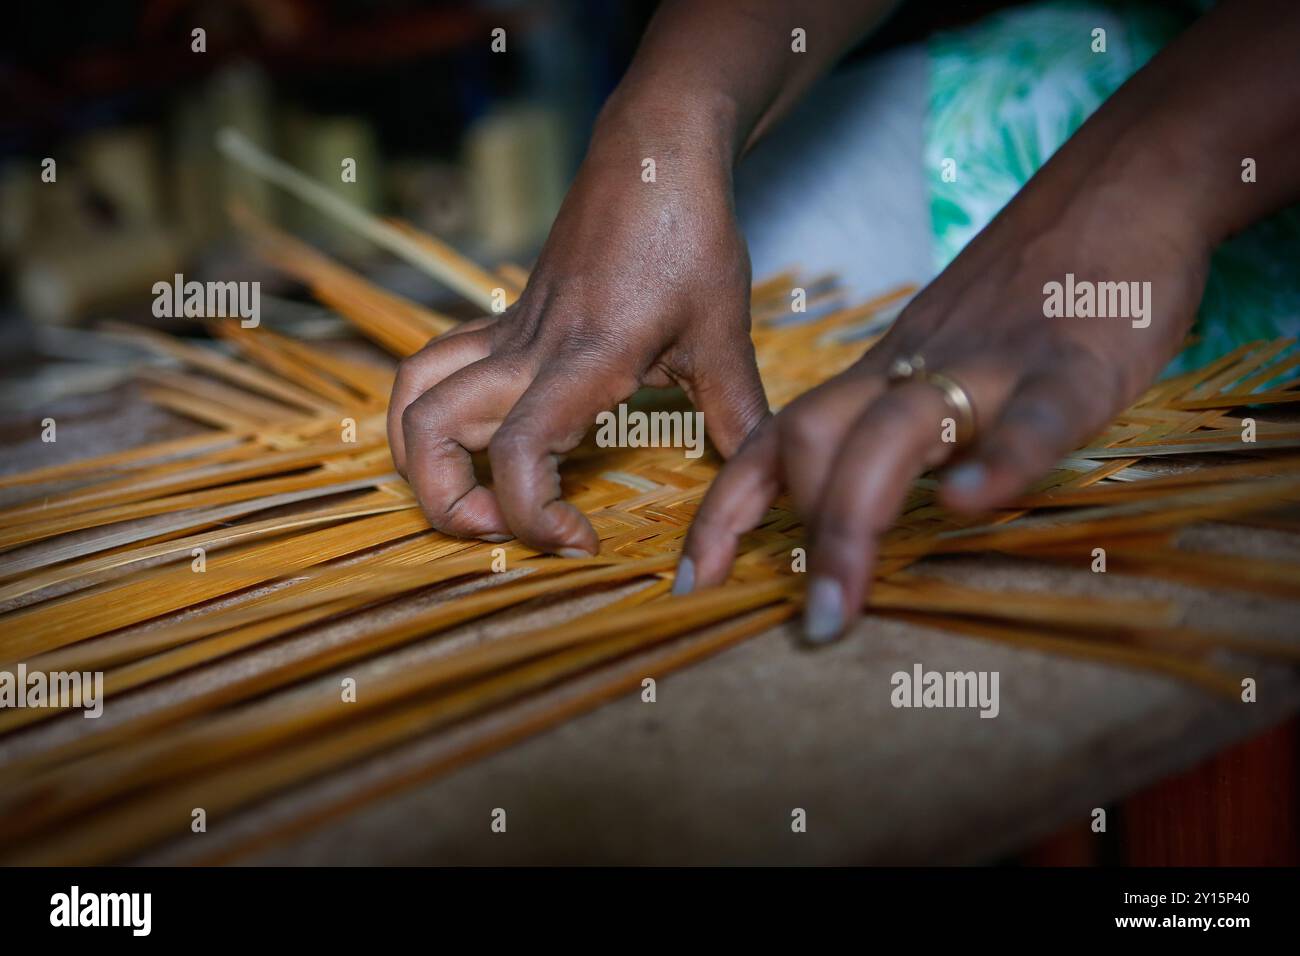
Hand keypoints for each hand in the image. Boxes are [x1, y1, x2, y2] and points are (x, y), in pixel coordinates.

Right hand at [388, 127, 766, 555]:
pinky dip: (434, 415)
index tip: (580, 539)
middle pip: (428, 429)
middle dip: (446, 501)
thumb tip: (760, 489)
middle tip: (507, 527)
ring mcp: (506, 333)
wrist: (652, 153)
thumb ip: (739, 419)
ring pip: (412, 394)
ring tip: (477, 494)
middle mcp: (527, 350)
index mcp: (585, 359)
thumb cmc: (690, 237)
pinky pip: (436, 368)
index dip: (533, 515)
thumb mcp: (724, 337)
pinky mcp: (502, 322)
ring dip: (422, 457)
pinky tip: (483, 439)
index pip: (521, 452)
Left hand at [678, 144, 1212, 639]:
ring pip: (897, 432)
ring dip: (853, 522)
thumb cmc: (1031, 283)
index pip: (776, 439)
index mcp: (881, 375)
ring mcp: (989, 364)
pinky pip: (1032, 415)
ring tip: (838, 606)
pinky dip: (998, 461)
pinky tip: (968, 503)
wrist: (1125, 184)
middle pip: (814, 438)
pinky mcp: (1075, 362)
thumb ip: (901, 421)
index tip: (695, 580)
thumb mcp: (940, 352)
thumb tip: (861, 505)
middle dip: (793, 534)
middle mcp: (914, 369)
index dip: (726, 511)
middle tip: (808, 625)